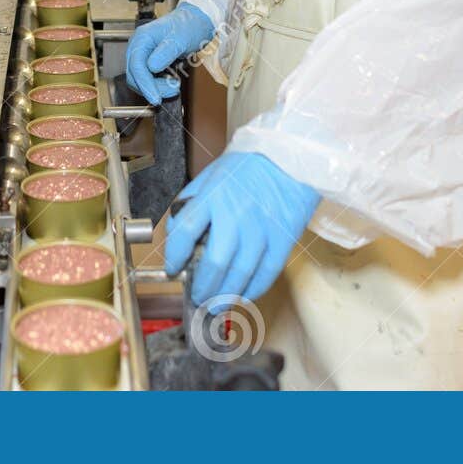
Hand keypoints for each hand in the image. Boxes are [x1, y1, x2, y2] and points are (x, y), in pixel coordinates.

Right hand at [124, 3, 214, 104]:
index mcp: (142, 38)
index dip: (144, 83)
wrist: (196, 22)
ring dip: (156, 87)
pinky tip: (171, 81)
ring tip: (175, 84)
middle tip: (173, 90)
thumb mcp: (181, 38)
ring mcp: (143, 54)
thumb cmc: (189, 25)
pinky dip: (158, 84)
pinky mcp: (149, 61)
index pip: (136, 65)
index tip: (155, 98)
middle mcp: (138, 46)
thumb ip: (166, 52)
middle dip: (152, 87)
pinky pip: (148, 78)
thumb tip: (151, 66)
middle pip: (135, 75)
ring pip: (140, 79)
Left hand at [165, 152, 320, 311]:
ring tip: (215, 305)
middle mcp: (235, 215)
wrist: (289, 158)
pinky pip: (266, 274)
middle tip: (198, 297)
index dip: (175, 256)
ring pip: (241, 274)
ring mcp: (261, 229)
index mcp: (212, 196)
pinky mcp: (283, 240)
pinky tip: (243, 295)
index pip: (184, 232)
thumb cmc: (246, 168)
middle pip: (215, 262)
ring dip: (225, 296)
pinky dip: (253, 290)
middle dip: (202, 287)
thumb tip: (176, 234)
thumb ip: (190, 203)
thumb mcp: (210, 176)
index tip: (173, 269)